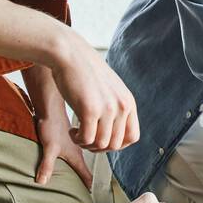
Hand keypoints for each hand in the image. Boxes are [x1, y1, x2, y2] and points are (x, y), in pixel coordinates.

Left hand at [32, 104, 93, 188]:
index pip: (87, 176)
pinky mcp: (68, 141)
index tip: (89, 198)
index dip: (88, 187)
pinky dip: (73, 162)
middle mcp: (79, 151)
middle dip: (85, 182)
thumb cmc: (52, 127)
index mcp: (77, 156)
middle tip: (83, 196)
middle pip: (85, 170)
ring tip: (75, 184)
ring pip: (81, 162)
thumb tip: (41, 182)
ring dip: (80, 171)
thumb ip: (47, 165)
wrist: (51, 109)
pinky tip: (65, 164)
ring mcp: (74, 146)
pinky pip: (75, 155)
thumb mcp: (50, 148)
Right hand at [46, 29, 140, 152]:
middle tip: (86, 139)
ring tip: (78, 134)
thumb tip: (115, 132)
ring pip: (101, 144)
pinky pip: (87, 138)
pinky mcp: (90, 109)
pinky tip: (73, 131)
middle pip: (116, 144)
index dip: (117, 144)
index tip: (102, 140)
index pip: (132, 137)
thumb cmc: (85, 72)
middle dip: (99, 148)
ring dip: (87, 144)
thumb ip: (116, 107)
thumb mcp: (110, 89)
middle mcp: (122, 106)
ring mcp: (107, 109)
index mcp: (128, 102)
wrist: (70, 54)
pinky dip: (78, 140)